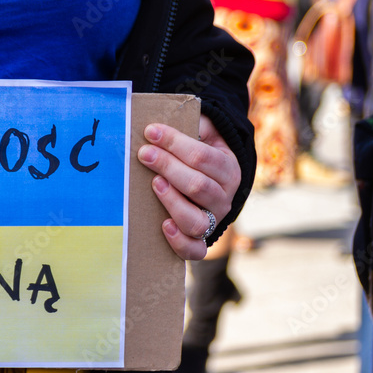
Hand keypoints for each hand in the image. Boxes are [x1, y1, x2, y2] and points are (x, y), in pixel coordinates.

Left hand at [137, 116, 241, 259]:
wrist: (210, 186)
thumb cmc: (197, 157)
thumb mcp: (202, 136)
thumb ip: (190, 126)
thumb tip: (159, 122)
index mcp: (228, 169)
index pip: (203, 156)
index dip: (175, 142)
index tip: (150, 132)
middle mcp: (224, 197)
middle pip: (198, 185)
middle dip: (168, 166)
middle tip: (144, 153)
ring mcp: (213, 221)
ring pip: (196, 219)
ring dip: (172, 201)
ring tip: (154, 183)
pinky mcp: (201, 241)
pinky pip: (195, 250)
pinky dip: (179, 241)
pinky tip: (163, 225)